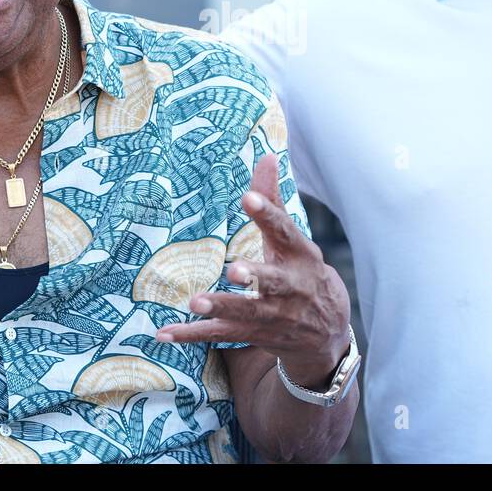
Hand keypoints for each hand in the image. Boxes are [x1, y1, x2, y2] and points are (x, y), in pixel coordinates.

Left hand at [155, 154, 351, 388]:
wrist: (327, 335)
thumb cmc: (304, 274)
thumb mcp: (295, 240)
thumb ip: (274, 201)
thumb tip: (265, 155)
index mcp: (301, 255)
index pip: (284, 231)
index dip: (268, 214)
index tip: (248, 198)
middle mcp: (290, 286)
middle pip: (272, 281)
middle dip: (254, 277)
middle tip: (234, 270)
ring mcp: (273, 314)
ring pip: (246, 312)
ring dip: (221, 306)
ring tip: (195, 301)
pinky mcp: (254, 334)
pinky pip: (221, 334)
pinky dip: (192, 334)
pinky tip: (164, 332)